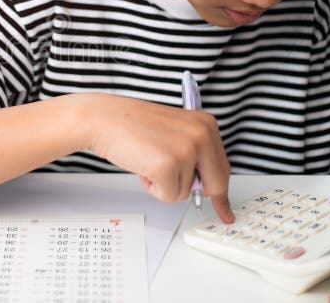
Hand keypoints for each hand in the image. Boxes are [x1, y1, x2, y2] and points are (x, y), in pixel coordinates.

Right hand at [78, 93, 233, 222]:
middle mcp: (202, 135)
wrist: (104, 119)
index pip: (223, 167)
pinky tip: (142, 166)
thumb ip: (194, 153)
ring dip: (165, 184)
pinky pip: (168, 196)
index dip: (220, 192)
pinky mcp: (167, 166)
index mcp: (206, 124)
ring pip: (187, 192)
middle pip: (214, 185)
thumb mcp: (174, 132)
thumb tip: (206, 187)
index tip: (225, 210)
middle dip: (195, 192)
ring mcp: (186, 151)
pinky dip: (153, 188)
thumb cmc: (133, 125)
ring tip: (147, 160)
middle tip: (172, 183)